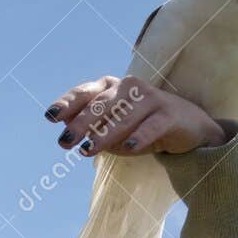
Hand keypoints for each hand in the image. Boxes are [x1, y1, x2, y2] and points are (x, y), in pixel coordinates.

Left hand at [44, 75, 226, 156]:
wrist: (186, 127)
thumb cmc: (141, 126)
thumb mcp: (112, 128)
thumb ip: (90, 127)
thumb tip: (64, 130)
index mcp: (111, 88)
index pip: (85, 93)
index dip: (67, 104)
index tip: (51, 117)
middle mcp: (129, 87)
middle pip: (101, 104)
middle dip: (81, 123)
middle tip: (65, 143)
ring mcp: (150, 98)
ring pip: (123, 116)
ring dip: (104, 134)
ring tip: (88, 150)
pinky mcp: (169, 114)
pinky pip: (151, 126)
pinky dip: (140, 136)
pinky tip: (129, 146)